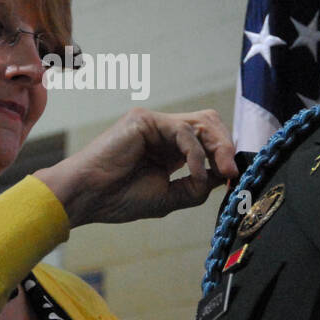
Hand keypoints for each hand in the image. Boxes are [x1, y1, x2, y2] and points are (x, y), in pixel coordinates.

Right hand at [35, 108, 237, 227]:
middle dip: (225, 145)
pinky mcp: (144, 120)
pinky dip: (194, 153)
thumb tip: (223, 175)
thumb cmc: (118, 199)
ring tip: (221, 171)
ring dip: (217, 147)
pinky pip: (182, 131)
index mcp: (167, 150)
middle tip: (231, 171)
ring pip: (200, 122)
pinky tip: (193, 172)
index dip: (223, 154)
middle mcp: (161, 132)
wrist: (86, 197)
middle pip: (208, 123)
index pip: (206, 140)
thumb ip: (195, 185)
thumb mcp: (168, 197)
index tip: (233, 177)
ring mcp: (153, 123)